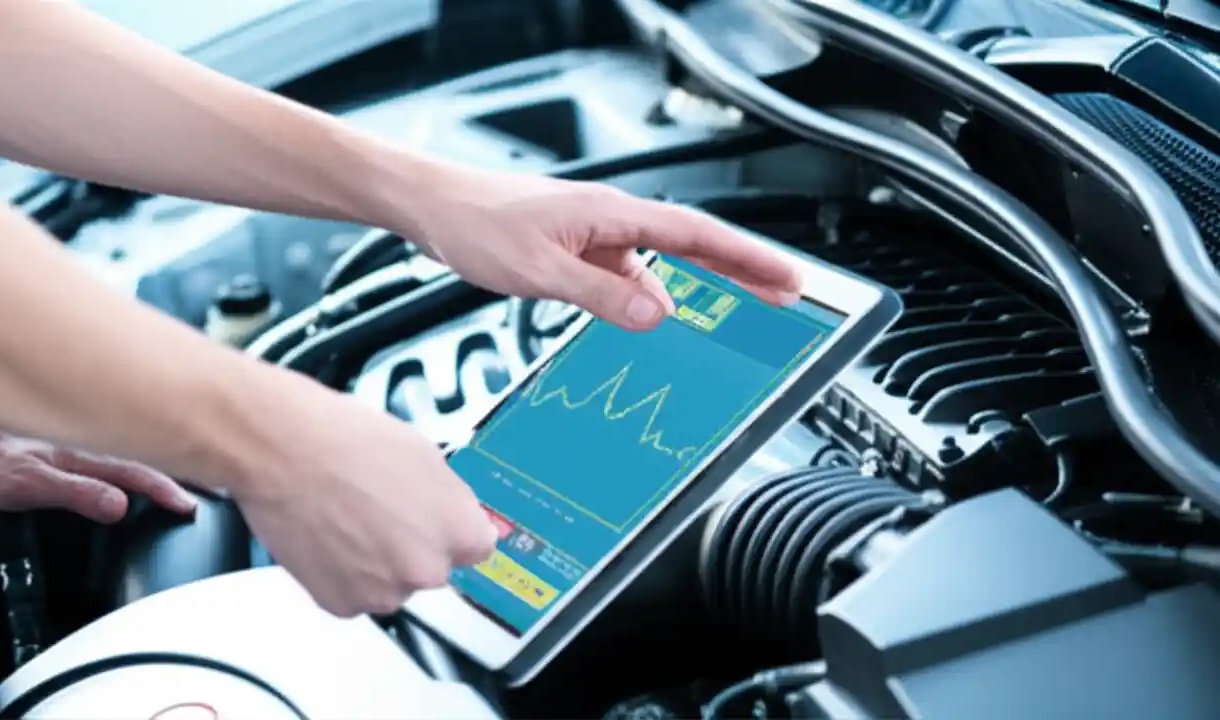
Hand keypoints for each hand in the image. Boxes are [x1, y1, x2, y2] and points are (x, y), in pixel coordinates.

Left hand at [0, 423, 196, 522]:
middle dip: (192, 467)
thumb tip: (118, 506)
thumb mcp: (30, 483)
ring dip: (175, 458)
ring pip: (148, 447)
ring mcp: (99, 442)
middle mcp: (102, 445)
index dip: (172, 491)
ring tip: (205, 471)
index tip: (193, 507)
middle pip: (158, 455)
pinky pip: (134, 445)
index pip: (146, 474)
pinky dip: (156, 451)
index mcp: (94, 456)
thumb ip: (76, 494)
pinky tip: (164, 458)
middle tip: (223, 482)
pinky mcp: (92, 440)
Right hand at [233, 390, 495, 616]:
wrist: (283, 451)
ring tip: (348, 519)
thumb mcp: (425, 454)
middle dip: (414, 546)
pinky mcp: (341, 604)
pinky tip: (330, 537)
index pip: (479, 547)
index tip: (436, 519)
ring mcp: (383, 592)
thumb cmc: (348, 441)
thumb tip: (461, 516)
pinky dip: (344, 574)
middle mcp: (427, 570)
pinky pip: (355, 594)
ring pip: (392, 583)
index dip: (452, 529)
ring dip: (378, 563)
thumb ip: (450, 498)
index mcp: (458, 531)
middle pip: (433, 568)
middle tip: (381, 511)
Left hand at [403, 166, 802, 330]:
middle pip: (693, 247)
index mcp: (612, 215)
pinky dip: (649, 297)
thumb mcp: (540, 271)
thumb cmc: (476, 223)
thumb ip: (601, 296)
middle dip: (742, 271)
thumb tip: (659, 314)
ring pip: (660, 265)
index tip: (786, 279)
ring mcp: (596, 237)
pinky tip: (653, 317)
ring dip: (697, 289)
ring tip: (736, 314)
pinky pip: (626, 277)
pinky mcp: (577, 252)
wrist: (432, 207)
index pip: (697, 237)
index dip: (747, 259)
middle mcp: (611, 222)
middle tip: (785, 296)